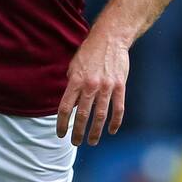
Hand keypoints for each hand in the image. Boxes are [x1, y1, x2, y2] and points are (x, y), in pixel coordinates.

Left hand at [56, 29, 128, 144]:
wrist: (110, 38)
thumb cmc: (89, 52)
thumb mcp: (74, 66)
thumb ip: (72, 86)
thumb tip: (70, 104)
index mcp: (76, 81)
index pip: (65, 108)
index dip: (62, 123)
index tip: (61, 134)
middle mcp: (90, 86)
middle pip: (82, 116)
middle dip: (78, 132)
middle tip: (75, 143)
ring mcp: (106, 87)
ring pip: (100, 116)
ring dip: (95, 132)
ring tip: (91, 142)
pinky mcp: (120, 86)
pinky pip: (118, 109)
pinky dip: (115, 122)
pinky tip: (111, 131)